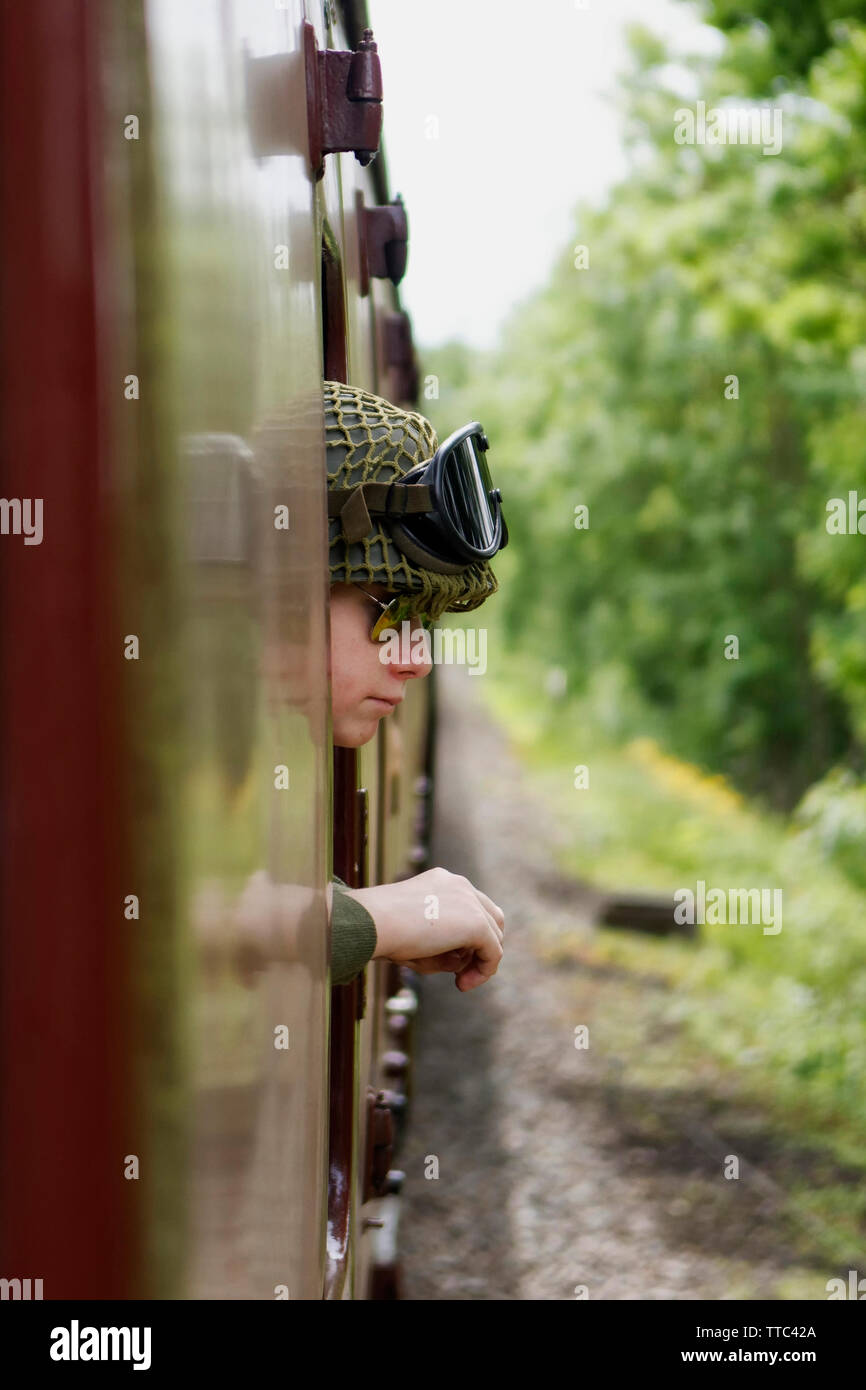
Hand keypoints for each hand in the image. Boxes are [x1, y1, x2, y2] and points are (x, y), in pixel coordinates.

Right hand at [345, 867, 504, 990]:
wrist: (371, 922)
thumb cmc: (381, 930)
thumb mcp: (412, 934)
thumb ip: (439, 945)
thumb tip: (459, 964)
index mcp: (442, 881)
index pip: (471, 907)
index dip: (469, 936)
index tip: (452, 960)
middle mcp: (460, 885)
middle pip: (491, 918)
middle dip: (480, 948)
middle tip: (459, 973)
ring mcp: (470, 902)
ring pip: (493, 937)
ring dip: (479, 961)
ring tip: (457, 981)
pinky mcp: (476, 923)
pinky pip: (493, 952)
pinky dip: (483, 971)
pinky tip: (462, 985)